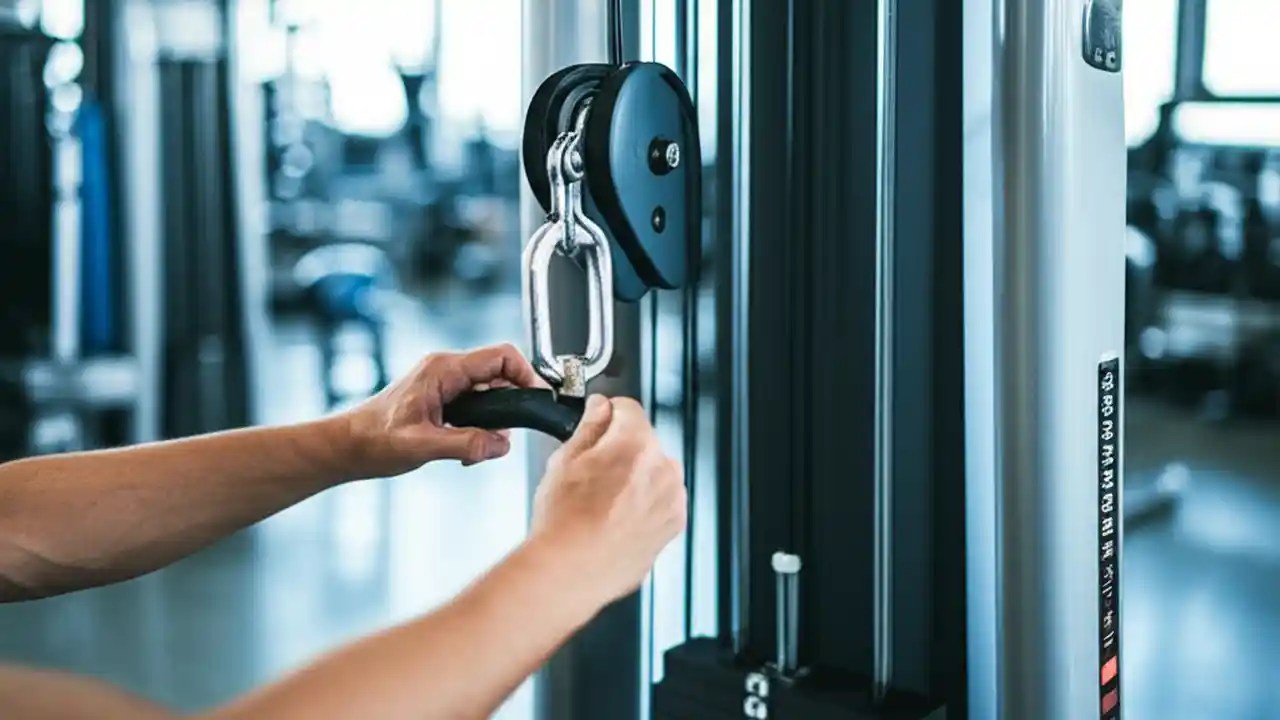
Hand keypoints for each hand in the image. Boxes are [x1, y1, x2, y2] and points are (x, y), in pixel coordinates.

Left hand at [340, 344, 543, 478]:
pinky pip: (476, 408)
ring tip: (475, 450)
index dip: (526, 374)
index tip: (535, 398)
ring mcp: (444, 384)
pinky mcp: (442, 399)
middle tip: (501, 437)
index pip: (501, 356)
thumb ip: (466, 444)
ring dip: (491, 424)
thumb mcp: (422, 446)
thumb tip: (501, 444)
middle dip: (508, 409)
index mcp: (443, 370)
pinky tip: (464, 450)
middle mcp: (446, 371)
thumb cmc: (373, 440)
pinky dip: (478, 430)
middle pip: (499, 376)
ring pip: (489, 395)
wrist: (347, 447)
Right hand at [527, 395, 686, 606]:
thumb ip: (590, 425)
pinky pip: (661, 501)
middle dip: (622, 451)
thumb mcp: (565, 460)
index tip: (598, 424)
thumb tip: (600, 407)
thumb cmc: (565, 521)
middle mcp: (662, 467)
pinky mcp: (673, 525)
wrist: (572, 570)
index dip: (606, 415)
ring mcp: (672, 498)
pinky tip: (616, 519)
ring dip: (636, 479)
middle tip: (592, 475)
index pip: (627, 408)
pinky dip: (645, 506)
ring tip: (602, 503)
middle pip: (644, 442)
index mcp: (635, 442)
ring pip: (655, 473)